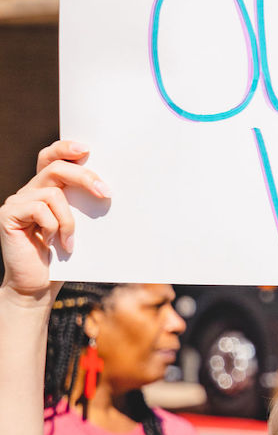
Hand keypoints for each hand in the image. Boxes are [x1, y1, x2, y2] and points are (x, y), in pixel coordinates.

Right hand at [1, 142, 108, 303]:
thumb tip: (110, 187)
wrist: (38, 286)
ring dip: (70, 219)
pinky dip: (55, 226)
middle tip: (106, 192)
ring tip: (71, 241)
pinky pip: (40, 209)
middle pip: (55, 168)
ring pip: (53, 193)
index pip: (51, 157)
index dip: (65, 148)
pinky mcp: (8, 216)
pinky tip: (56, 244)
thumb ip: (84, 203)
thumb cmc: (64, 257)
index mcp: (45, 189)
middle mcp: (29, 191)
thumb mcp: (80, 225)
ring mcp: (16, 203)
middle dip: (84, 177)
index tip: (88, 150)